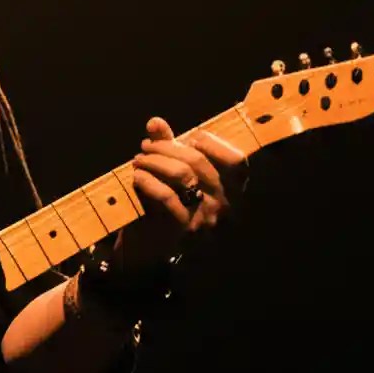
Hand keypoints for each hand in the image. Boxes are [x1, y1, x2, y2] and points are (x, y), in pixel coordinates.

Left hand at [112, 116, 246, 271]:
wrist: (147, 250)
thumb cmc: (162, 206)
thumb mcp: (170, 175)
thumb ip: (168, 146)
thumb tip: (155, 122)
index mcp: (229, 190)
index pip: (237, 161)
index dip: (212, 143)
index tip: (186, 138)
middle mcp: (223, 204)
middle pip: (199, 162)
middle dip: (167, 147)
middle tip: (145, 147)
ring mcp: (204, 218)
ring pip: (183, 175)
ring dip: (155, 161)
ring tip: (138, 160)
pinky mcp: (182, 230)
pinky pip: (167, 196)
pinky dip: (148, 181)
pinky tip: (136, 177)